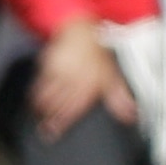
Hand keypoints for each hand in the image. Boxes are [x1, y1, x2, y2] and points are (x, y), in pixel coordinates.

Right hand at [31, 19, 135, 136]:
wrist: (81, 32)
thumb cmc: (97, 57)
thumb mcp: (112, 77)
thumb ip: (118, 99)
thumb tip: (130, 116)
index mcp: (89, 84)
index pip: (73, 108)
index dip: (63, 122)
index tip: (55, 132)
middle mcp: (72, 78)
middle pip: (56, 104)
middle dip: (49, 119)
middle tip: (44, 131)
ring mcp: (58, 71)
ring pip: (45, 95)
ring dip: (40, 108)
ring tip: (39, 117)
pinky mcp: (47, 64)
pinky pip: (39, 83)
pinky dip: (36, 94)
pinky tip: (35, 101)